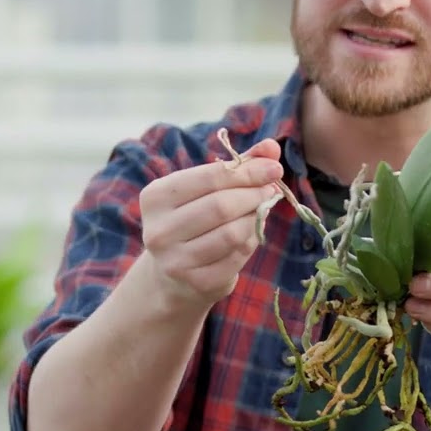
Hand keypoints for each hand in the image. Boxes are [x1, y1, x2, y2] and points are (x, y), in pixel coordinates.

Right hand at [138, 139, 284, 310]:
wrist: (173, 274)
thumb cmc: (194, 219)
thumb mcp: (208, 189)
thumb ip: (239, 165)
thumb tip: (271, 147)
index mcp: (156, 197)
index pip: (210, 178)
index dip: (247, 171)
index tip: (274, 168)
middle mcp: (159, 230)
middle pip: (221, 206)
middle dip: (254, 194)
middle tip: (271, 190)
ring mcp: (175, 260)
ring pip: (232, 233)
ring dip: (255, 218)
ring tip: (261, 210)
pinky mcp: (197, 283)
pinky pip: (237, 257)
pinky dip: (251, 242)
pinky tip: (250, 234)